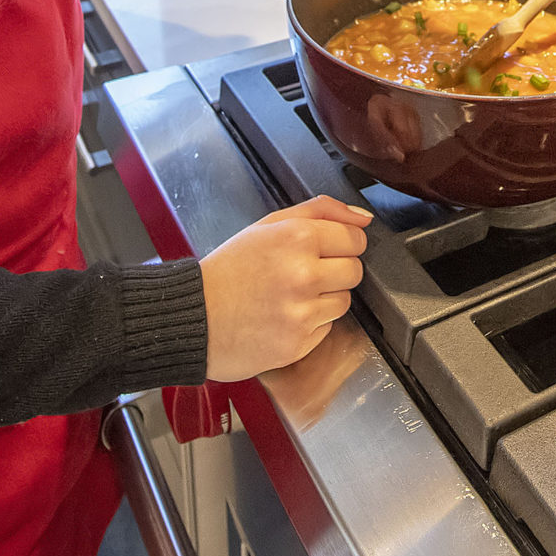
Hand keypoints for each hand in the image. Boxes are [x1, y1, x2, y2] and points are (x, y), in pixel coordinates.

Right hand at [200, 196, 369, 380]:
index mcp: (296, 237)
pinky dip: (310, 324)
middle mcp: (303, 274)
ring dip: (325, 299)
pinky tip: (282, 317)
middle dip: (335, 271)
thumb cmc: (228, 271)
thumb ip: (320, 211)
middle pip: (355, 270)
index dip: (342, 243)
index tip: (323, 249)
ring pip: (344, 301)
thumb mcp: (267, 226)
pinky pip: (326, 328)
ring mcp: (302, 312)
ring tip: (289, 296)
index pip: (356, 238)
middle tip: (303, 273)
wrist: (193, 318)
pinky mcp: (299, 344)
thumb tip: (363, 218)